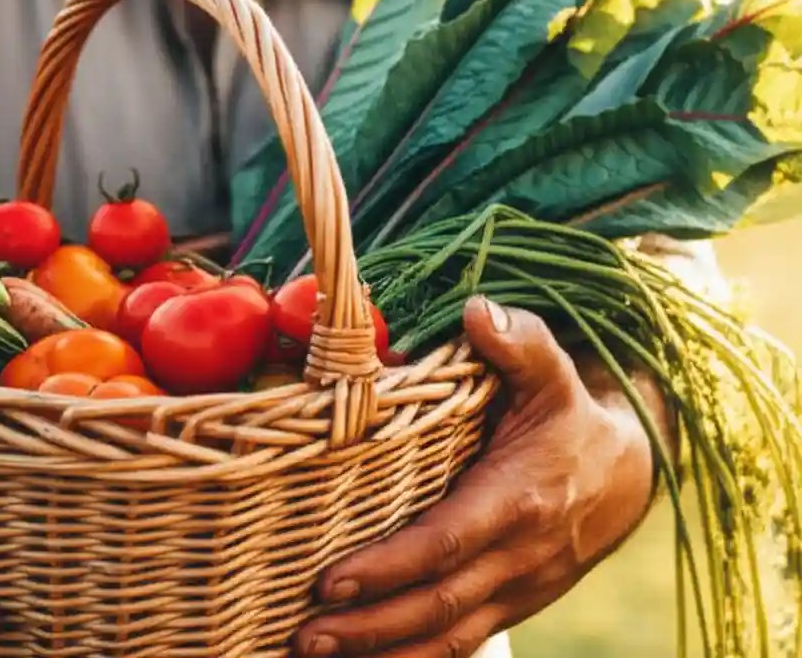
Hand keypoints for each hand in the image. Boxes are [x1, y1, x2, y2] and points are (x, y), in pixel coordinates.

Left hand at [294, 296, 656, 656]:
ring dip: (382, 656)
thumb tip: (478, 310)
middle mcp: (518, 557)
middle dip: (368, 627)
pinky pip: (461, 644)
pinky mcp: (511, 607)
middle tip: (304, 635)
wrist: (628, 474)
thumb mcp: (554, 372)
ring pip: (448, 639)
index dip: (387, 566)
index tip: (329, 580)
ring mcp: (516, 591)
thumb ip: (519, 342)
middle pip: (437, 605)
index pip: (445, 543)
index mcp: (519, 500)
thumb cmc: (571, 417)